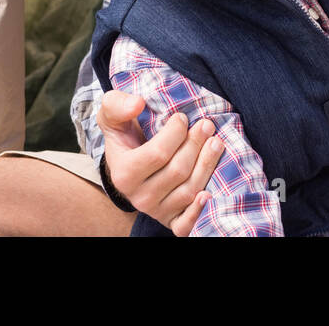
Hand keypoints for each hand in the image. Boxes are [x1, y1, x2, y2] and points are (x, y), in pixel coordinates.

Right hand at [97, 90, 223, 235]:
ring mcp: (156, 211)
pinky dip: (199, 211)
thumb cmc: (124, 135)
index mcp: (124, 173)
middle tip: (207, 125)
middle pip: (178, 171)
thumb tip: (138, 103)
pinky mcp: (171, 220)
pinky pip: (186, 225)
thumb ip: (118, 105)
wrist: (127, 161)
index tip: (182, 117)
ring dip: (207, 165)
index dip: (175, 132)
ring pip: (189, 190)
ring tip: (216, 142)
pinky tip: (209, 193)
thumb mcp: (112, 115)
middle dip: (196, 144)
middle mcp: (139, 197)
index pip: (158, 153)